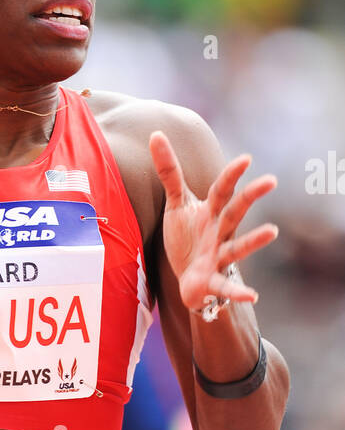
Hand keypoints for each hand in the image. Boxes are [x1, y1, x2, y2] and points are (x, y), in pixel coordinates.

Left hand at [149, 131, 278, 312]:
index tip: (246, 159)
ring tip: (272, 231)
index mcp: (211, 212)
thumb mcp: (176, 203)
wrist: (188, 279)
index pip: (221, 190)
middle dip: (251, 197)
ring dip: (254, 241)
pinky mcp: (212, 280)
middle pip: (235, 212)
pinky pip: (226, 287)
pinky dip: (238, 292)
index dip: (231, 175)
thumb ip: (169, 171)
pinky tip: (253, 295)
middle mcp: (219, 232)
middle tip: (271, 181)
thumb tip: (156, 134)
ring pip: (238, 247)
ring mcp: (218, 256)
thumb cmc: (187, 237)